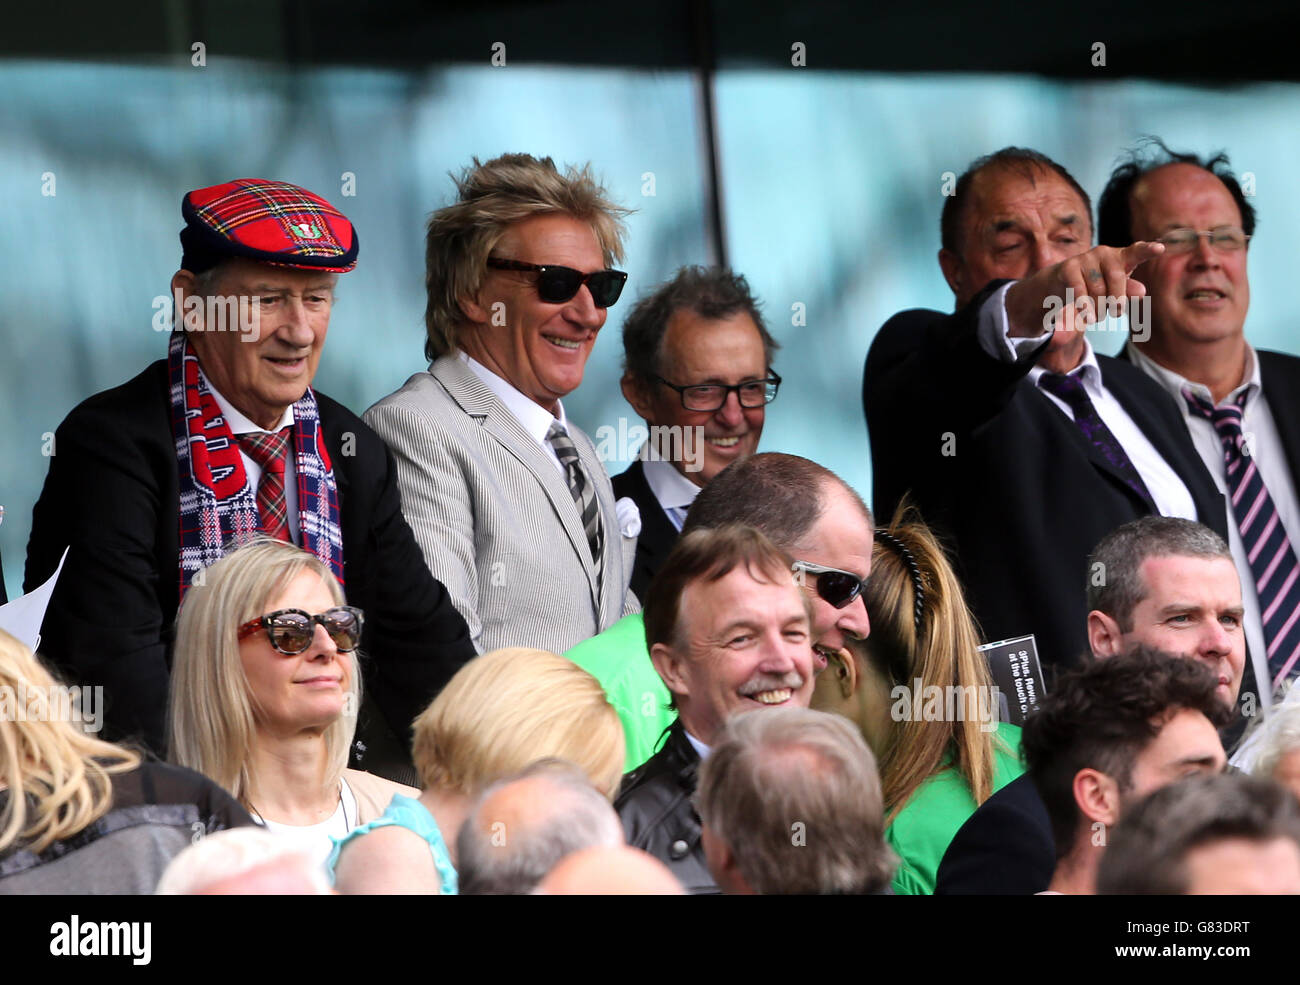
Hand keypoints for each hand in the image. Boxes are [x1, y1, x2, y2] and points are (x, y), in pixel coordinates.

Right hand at [1004, 241, 1164, 339]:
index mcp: (1121, 257)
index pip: (1137, 252)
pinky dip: (1084, 307)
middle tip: (1115, 313)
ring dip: (1098, 308)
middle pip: (1116, 278)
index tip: (1160, 249)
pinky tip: (1087, 317)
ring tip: (1096, 316)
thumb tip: (1142, 292)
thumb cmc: (1096, 286)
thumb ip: (1128, 290)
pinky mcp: (1069, 267)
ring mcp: (1085, 258)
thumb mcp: (1114, 290)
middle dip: (1116, 300)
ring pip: (1097, 289)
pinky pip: (1080, 291)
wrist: (1061, 283)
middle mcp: (1104, 252)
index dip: (1148, 250)